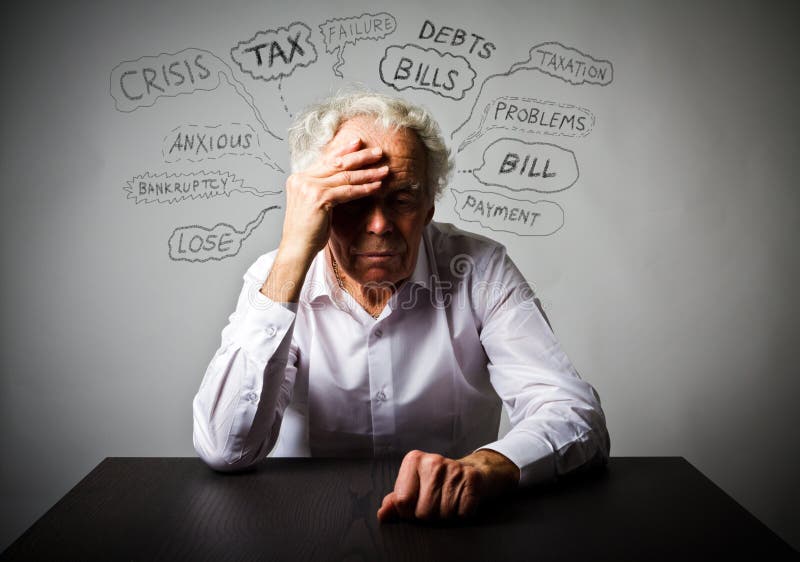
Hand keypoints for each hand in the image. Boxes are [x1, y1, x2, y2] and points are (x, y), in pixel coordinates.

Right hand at [279, 135, 388, 260]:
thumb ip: (323, 190)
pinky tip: (377, 186)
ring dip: (367, 173)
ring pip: (344, 176)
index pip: (325, 160)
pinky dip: (364, 189)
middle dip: (360, 157)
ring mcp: (309, 187)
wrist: (296, 248)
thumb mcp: (314, 205)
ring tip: (384, 170)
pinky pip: (347, 191)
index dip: (343, 151)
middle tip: (377, 152)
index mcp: (299, 179)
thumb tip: (342, 181)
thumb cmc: (307, 232)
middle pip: (336, 163)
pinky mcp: (319, 198)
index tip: (358, 143)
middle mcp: (302, 179)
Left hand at [377, 449, 518, 521]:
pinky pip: (462, 513)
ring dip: (447, 515)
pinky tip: (462, 500)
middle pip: (423, 512)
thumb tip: (383, 514)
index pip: (402, 501)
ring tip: (450, 500)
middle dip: (430, 515)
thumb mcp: (415, 485)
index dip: (410, 511)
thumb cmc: (439, 481)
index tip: (418, 502)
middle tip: (438, 502)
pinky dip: (462, 514)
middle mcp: (432, 461)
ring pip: (443, 515)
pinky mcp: (472, 479)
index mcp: (413, 460)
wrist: (473, 471)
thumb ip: (397, 499)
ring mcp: (454, 469)